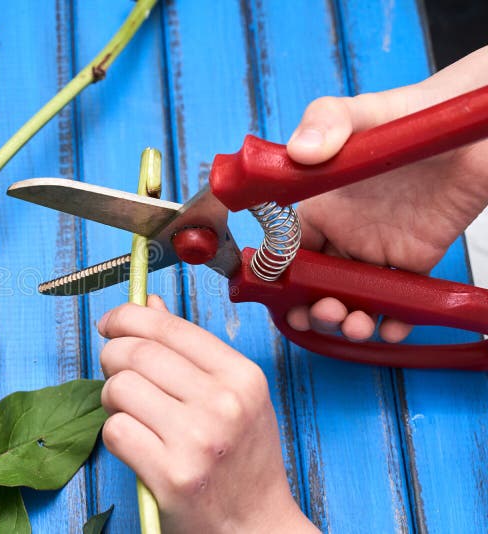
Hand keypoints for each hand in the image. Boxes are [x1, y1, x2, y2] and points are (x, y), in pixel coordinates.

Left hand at [98, 296, 318, 532]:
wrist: (256, 527)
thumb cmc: (242, 460)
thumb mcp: (234, 397)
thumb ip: (190, 350)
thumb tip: (149, 304)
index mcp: (242, 377)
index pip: (168, 327)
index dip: (128, 317)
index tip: (111, 323)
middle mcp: (224, 404)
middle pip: (136, 354)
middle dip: (111, 356)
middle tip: (113, 371)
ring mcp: (197, 440)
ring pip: (120, 388)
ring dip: (111, 397)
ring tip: (127, 411)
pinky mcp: (171, 475)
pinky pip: (115, 431)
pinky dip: (114, 433)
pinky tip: (133, 441)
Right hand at [285, 46, 487, 341]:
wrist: (466, 128)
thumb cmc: (406, 115)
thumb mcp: (358, 111)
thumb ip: (324, 122)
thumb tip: (299, 151)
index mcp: (319, 205)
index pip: (287, 250)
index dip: (280, 277)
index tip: (279, 294)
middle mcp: (344, 231)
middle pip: (316, 283)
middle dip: (311, 306)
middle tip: (321, 312)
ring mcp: (377, 248)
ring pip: (353, 297)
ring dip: (348, 319)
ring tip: (355, 323)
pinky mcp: (415, 259)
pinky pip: (400, 298)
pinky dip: (394, 320)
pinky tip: (390, 326)